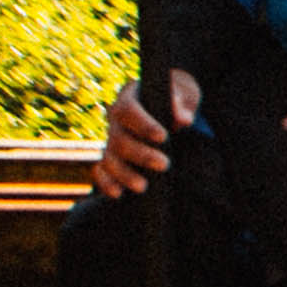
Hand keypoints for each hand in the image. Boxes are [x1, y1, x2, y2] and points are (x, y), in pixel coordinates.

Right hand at [91, 70, 201, 199]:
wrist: (168, 103)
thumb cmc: (176, 97)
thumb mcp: (183, 92)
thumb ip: (182, 103)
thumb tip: (184, 119)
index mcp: (129, 98)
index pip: (128, 110)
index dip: (143, 124)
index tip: (163, 137)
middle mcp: (115, 120)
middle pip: (119, 138)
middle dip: (140, 154)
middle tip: (164, 164)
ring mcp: (111, 139)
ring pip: (109, 158)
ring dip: (123, 174)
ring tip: (143, 187)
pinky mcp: (112, 157)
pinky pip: (102, 170)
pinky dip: (106, 182)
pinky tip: (117, 194)